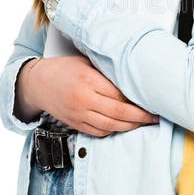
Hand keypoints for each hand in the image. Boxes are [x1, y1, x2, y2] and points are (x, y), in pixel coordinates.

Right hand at [17, 55, 159, 136]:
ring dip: (130, 127)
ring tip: (145, 123)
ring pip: (111, 126)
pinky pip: (99, 132)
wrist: (37, 83)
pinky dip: (114, 131)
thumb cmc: (64, 69)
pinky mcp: (75, 124)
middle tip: (155, 116)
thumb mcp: (86, 62)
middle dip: (141, 117)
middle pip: (119, 113)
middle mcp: (83, 100)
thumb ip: (107, 72)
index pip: (120, 95)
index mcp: (88, 81)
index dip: (138, 100)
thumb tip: (132, 79)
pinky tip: (125, 127)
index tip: (152, 99)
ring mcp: (78, 115)